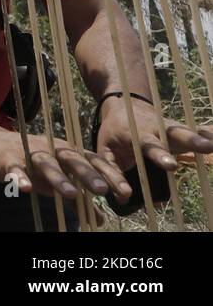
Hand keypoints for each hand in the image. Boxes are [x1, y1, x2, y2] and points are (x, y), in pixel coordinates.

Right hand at [0, 126, 130, 202]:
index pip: (93, 162)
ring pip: (46, 164)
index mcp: (67, 153)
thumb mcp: (58, 180)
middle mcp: (52, 150)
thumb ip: (81, 197)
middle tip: (103, 190)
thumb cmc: (32, 164)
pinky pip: (15, 169)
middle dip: (88, 174)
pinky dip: (19, 178)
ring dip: (58, 178)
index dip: (109, 175)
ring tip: (71, 193)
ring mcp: (29, 154)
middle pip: (72, 160)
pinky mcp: (8, 160)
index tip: (125, 193)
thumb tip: (103, 219)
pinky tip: (25, 188)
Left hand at [96, 95, 212, 174]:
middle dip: (189, 140)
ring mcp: (168, 126)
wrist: (123, 106)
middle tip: (205, 148)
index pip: (147, 144)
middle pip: (172, 133)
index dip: (159, 154)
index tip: (172, 166)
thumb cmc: (112, 134)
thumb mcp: (104, 150)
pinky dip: (205, 135)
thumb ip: (112, 172)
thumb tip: (124, 198)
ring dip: (200, 137)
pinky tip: (212, 140)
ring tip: (212, 144)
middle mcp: (153, 127)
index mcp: (133, 132)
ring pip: (185, 130)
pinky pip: (193, 131)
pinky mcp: (178, 129)